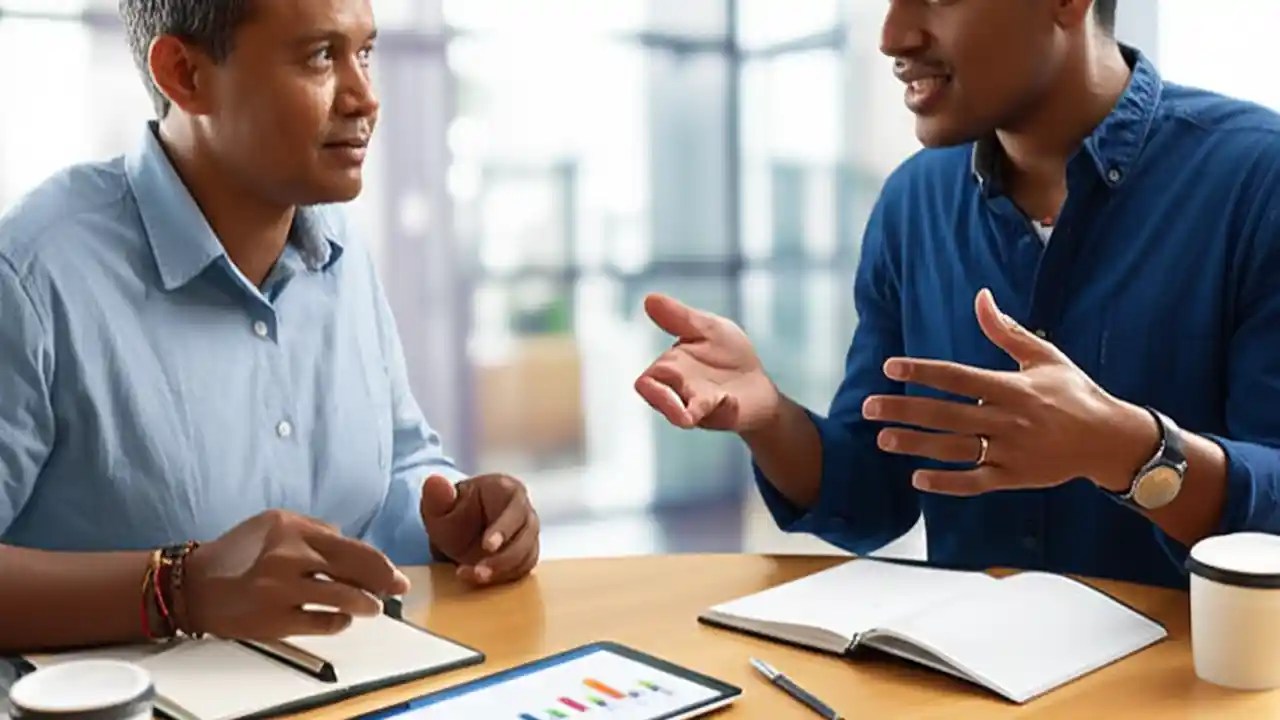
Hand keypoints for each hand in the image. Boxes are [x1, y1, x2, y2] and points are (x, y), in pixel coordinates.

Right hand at [183, 510, 410, 639]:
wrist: (193, 586)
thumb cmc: (236, 554)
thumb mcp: (273, 524)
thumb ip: (314, 530)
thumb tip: (350, 544)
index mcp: (292, 528)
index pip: (352, 546)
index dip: (381, 563)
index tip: (395, 573)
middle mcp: (289, 555)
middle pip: (355, 569)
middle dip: (384, 582)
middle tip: (397, 589)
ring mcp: (282, 588)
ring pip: (344, 597)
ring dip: (366, 605)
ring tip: (372, 608)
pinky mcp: (275, 619)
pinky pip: (323, 623)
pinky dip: (339, 622)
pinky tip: (342, 619)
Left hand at [420, 474, 539, 585]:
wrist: (457, 531)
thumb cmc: (452, 512)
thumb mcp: (439, 505)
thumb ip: (437, 494)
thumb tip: (435, 480)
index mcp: (507, 490)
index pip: (515, 508)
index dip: (504, 528)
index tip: (487, 546)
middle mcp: (524, 511)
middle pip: (526, 534)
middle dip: (504, 557)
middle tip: (479, 571)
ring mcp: (527, 534)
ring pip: (526, 554)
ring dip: (503, 570)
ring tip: (475, 577)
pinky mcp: (526, 554)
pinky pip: (523, 568)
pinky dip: (504, 577)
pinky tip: (480, 579)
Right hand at [634, 293, 779, 432]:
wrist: (758, 382)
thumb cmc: (729, 356)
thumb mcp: (707, 328)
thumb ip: (680, 317)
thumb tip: (649, 299)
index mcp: (672, 370)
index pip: (648, 380)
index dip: (652, 379)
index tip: (674, 353)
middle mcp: (681, 392)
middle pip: (657, 398)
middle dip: (662, 399)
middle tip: (670, 398)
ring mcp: (701, 406)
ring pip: (679, 415)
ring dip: (683, 411)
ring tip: (691, 414)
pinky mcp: (724, 414)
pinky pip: (718, 415)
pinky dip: (723, 407)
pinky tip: (730, 399)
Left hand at [861, 289, 1157, 495]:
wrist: (1109, 440)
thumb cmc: (1074, 392)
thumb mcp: (1044, 357)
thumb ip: (1006, 331)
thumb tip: (981, 296)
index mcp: (1013, 387)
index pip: (958, 377)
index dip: (923, 371)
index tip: (891, 366)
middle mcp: (1008, 420)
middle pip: (946, 414)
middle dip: (905, 410)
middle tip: (868, 407)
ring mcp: (1009, 452)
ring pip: (954, 448)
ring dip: (916, 444)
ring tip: (883, 438)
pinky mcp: (1013, 478)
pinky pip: (974, 482)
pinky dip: (947, 483)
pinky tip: (918, 479)